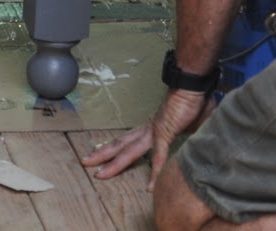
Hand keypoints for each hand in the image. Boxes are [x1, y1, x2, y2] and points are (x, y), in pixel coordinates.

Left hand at [79, 88, 213, 189]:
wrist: (191, 88)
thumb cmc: (191, 103)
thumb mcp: (186, 125)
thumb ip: (183, 135)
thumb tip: (189, 140)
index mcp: (150, 128)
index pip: (127, 141)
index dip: (113, 148)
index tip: (100, 155)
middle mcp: (147, 130)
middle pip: (120, 145)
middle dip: (101, 155)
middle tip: (84, 162)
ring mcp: (153, 132)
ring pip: (129, 152)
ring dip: (114, 164)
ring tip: (99, 174)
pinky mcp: (164, 134)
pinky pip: (159, 158)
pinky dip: (155, 173)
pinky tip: (149, 187)